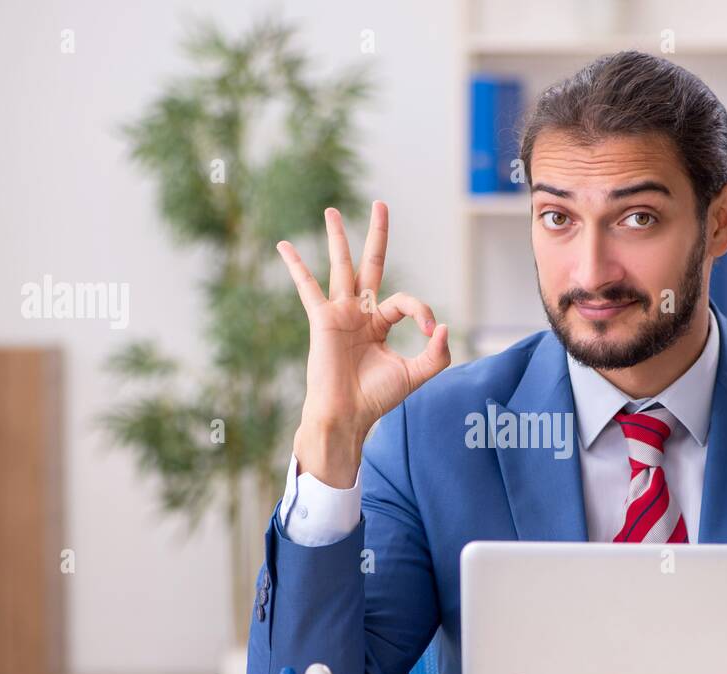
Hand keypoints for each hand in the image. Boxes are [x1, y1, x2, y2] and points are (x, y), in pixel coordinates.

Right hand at [278, 201, 449, 486]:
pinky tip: (284, 246)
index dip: (422, 310)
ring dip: (338, 238)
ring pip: (341, 267)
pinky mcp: (322, 319)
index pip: (404, 301)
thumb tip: (443, 326)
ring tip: (333, 211)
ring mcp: (339, 314)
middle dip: (377, 235)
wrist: (347, 415)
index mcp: (379, 324)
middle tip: (381, 204)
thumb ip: (436, 354)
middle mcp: (359, 314)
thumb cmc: (376, 399)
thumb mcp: (416, 374)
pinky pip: (307, 288)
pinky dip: (296, 266)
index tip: (430, 330)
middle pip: (371, 265)